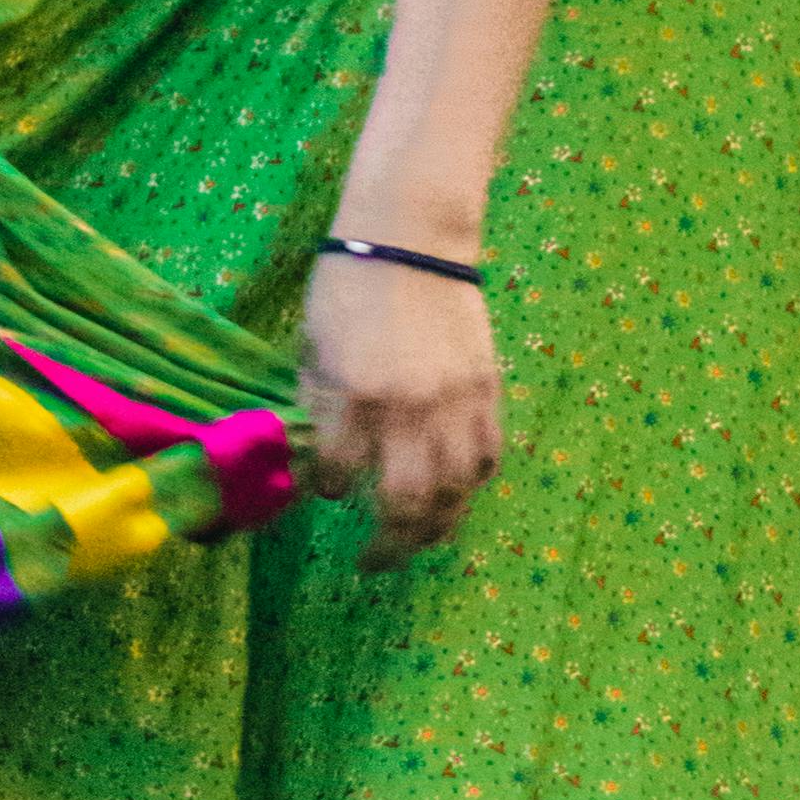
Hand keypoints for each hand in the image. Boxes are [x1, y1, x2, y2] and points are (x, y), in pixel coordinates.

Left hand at [300, 249, 503, 568]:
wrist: (410, 237)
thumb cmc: (347, 286)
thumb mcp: (312, 347)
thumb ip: (316, 408)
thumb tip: (312, 460)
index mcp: (352, 396)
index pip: (338, 476)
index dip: (328, 492)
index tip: (325, 491)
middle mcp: (407, 410)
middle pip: (406, 505)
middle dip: (388, 546)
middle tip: (372, 562)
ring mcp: (454, 403)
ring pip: (455, 494)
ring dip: (435, 529)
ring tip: (417, 542)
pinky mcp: (487, 391)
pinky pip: (487, 458)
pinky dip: (471, 486)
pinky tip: (453, 494)